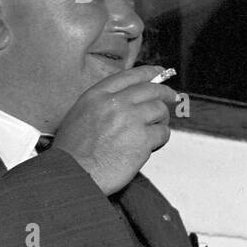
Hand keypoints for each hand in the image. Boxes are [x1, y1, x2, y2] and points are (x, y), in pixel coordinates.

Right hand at [52, 66, 178, 194]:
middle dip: (165, 93)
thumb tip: (129, 99)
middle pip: (151, 90)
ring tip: (155, 129)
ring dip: (161, 120)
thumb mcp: (80, 115)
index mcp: (97, 96)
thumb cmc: (73, 152)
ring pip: (160, 110)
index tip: (159, 72)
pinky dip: (160, 139)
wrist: (73, 174)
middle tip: (172, 97)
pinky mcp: (142, 139)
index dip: (148, 73)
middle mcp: (114, 103)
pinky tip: (151, 145)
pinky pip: (163, 133)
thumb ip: (103, 104)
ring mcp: (130, 120)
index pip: (130, 76)